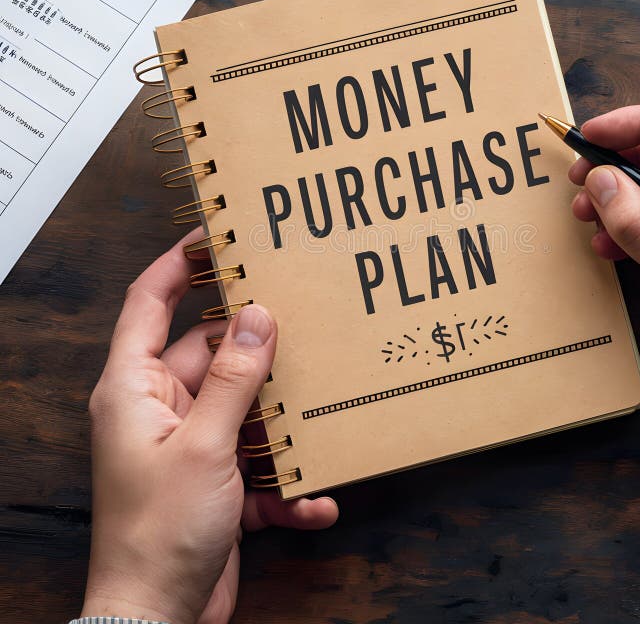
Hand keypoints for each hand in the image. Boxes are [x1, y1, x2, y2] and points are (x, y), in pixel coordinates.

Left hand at [81, 232, 337, 623]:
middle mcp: (161, 407)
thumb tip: (257, 315)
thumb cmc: (159, 531)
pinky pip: (258, 461)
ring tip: (321, 404)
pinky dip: (286, 478)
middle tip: (299, 313)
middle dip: (255, 342)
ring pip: (243, 403)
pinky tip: (315, 497)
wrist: (158, 619)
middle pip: (212, 351)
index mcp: (136, 387)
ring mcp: (191, 443)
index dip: (177, 263)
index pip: (149, 302)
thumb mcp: (204, 446)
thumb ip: (234, 378)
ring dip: (280, 413)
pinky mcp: (216, 478)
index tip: (215, 234)